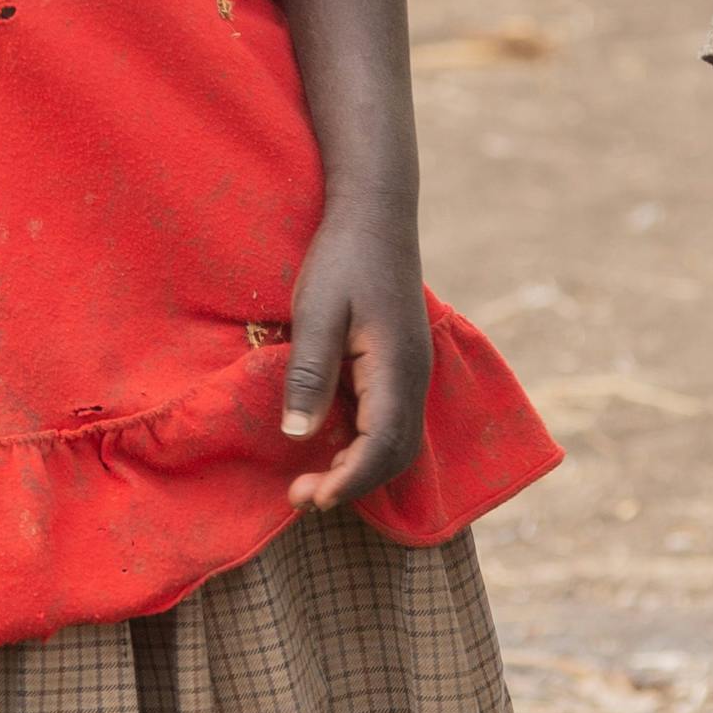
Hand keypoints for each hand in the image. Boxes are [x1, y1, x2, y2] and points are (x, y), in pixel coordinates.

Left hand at [281, 193, 432, 510]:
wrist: (376, 213)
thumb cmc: (343, 257)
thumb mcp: (315, 312)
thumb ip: (309, 374)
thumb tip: (298, 435)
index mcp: (395, 366)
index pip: (383, 444)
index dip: (350, 480)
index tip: (312, 498)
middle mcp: (414, 376)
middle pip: (397, 454)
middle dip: (352, 483)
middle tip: (301, 496)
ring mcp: (412, 371)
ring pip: (397, 441)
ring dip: (358, 467)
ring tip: (311, 479)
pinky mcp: (401, 366)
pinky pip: (390, 420)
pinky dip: (364, 445)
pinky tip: (328, 442)